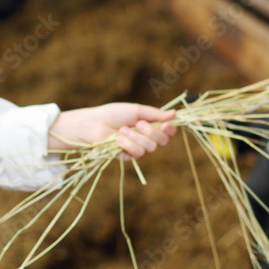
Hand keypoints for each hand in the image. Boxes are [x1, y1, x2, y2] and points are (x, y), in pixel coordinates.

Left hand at [47, 103, 177, 159]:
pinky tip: (117, 139)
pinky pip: (137, 154)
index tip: (166, 125)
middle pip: (162, 142)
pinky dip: (127, 145)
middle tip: (138, 124)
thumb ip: (155, 114)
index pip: (168, 132)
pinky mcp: (127, 157)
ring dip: (135, 137)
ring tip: (122, 130)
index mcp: (150, 126)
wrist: (94, 123)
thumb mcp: (136, 110)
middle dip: (151, 132)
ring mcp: (137, 149)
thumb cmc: (113, 114)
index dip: (170, 130)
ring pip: (149, 148)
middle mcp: (146, 139)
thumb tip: (174, 114)